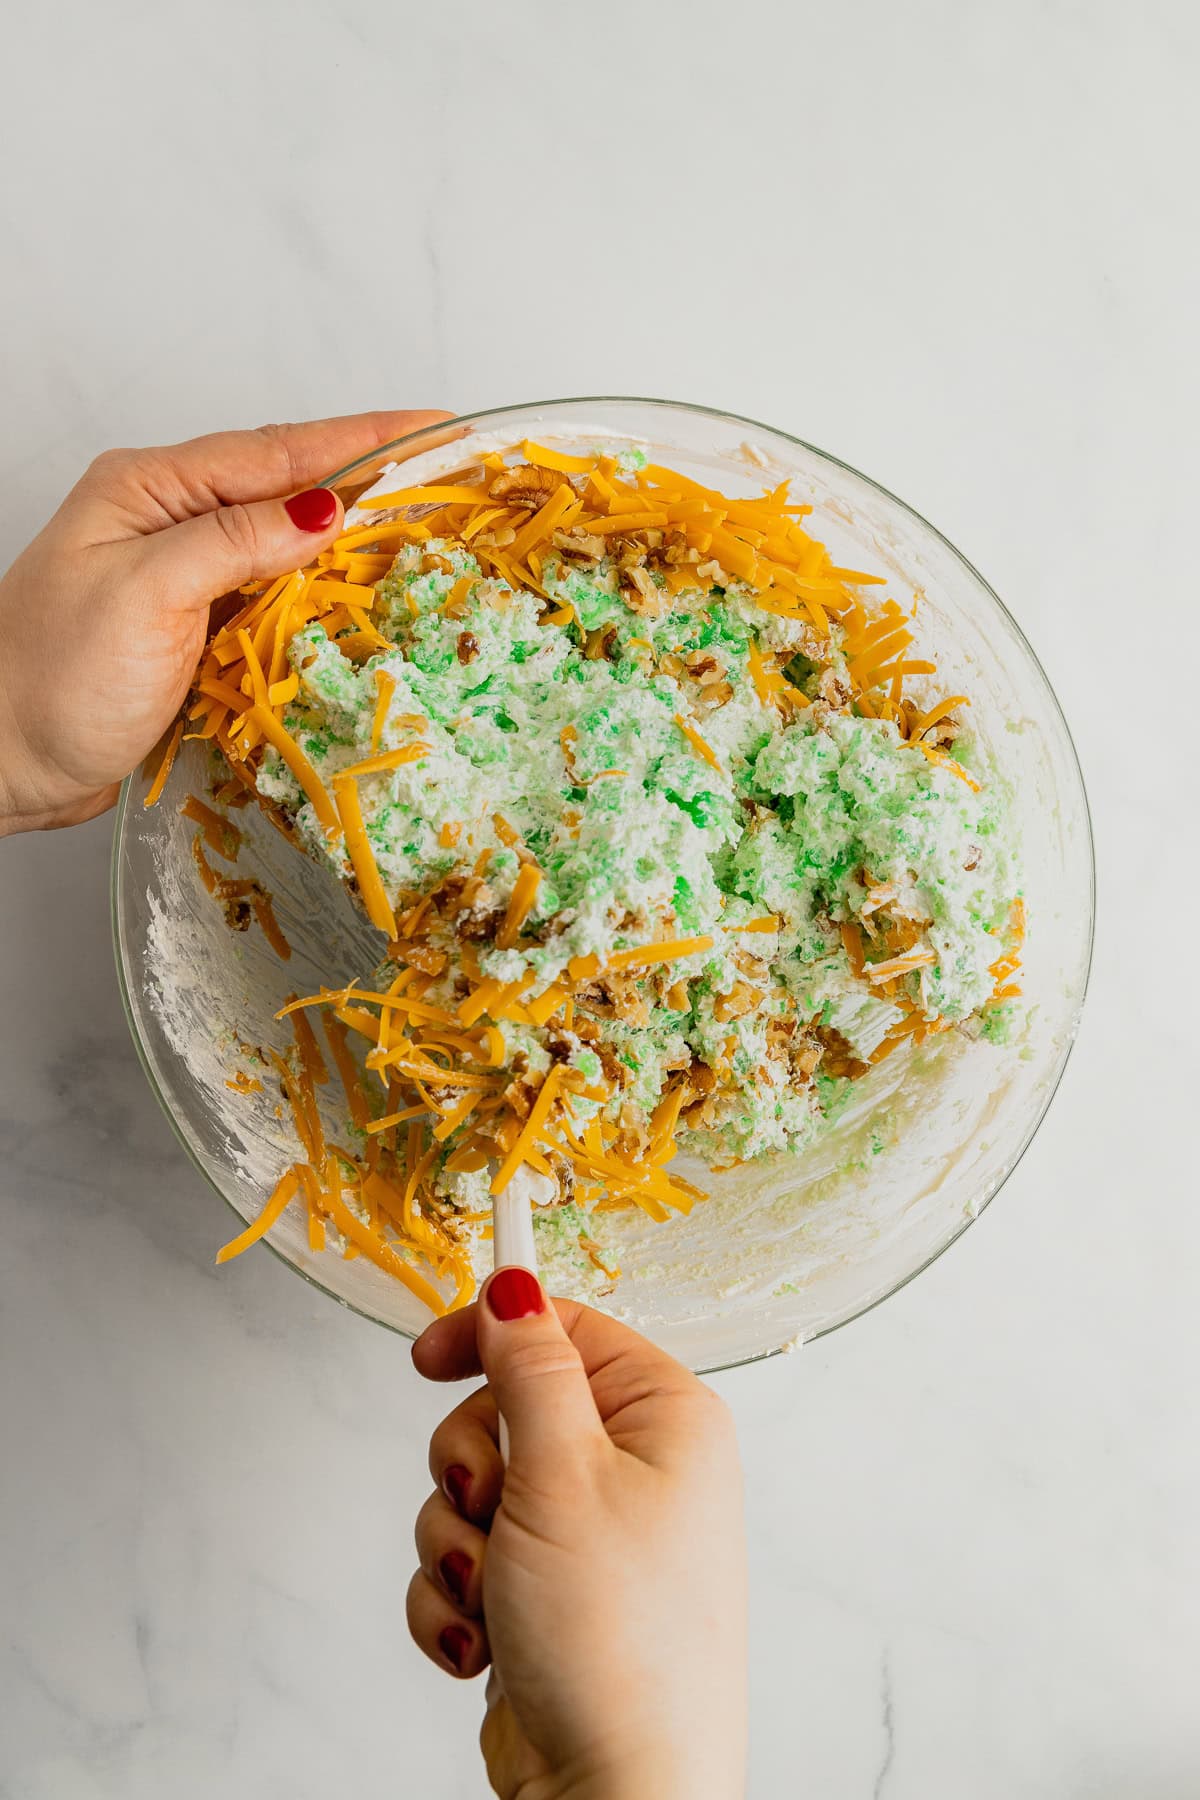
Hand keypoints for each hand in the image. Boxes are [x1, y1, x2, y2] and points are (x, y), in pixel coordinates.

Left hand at [0, 410, 448, 834]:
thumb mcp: (144, 594)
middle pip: (292, 487)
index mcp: (151, 487)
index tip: (436, 425)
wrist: (1, 760)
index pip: (278, 450)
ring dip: (357, 541)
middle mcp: (172, 520)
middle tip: (453, 476)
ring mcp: (187, 576)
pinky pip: (279, 600)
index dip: (364, 439)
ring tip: (431, 530)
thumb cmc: (50, 678)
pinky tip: (366, 600)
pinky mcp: (199, 630)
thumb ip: (235, 543)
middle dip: (373, 480)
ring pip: (291, 545)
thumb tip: (325, 510)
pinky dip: (326, 599)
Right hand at [409, 1271, 746, 1799]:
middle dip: (470, 1467)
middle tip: (493, 1507)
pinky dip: (456, 1601)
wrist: (614, 1793)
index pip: (563, 1329)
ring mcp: (586, 1537)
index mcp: (664, 1418)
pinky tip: (484, 1643)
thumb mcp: (563, 1474)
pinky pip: (466, 1558)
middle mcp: (634, 1469)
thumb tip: (514, 1286)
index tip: (429, 1357)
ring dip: (458, 1544)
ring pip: (471, 1488)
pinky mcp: (543, 1594)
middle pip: (503, 1408)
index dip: (491, 1333)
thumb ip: (530, 1368)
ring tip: (495, 1594)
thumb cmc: (617, 1641)